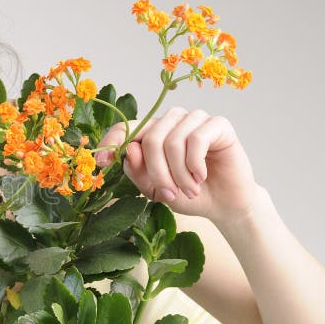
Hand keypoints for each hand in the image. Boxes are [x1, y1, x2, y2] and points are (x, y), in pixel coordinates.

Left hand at [96, 107, 259, 222]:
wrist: (223, 204)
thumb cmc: (186, 194)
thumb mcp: (153, 189)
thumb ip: (137, 171)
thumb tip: (129, 149)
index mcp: (151, 132)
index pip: (124, 128)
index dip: (111, 143)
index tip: (101, 164)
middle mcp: (171, 120)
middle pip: (150, 139)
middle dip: (157, 173)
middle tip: (170, 194)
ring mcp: (194, 119)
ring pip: (172, 141)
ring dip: (179, 173)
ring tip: (189, 189)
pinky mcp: (218, 124)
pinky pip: (196, 139)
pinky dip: (195, 165)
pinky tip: (201, 176)